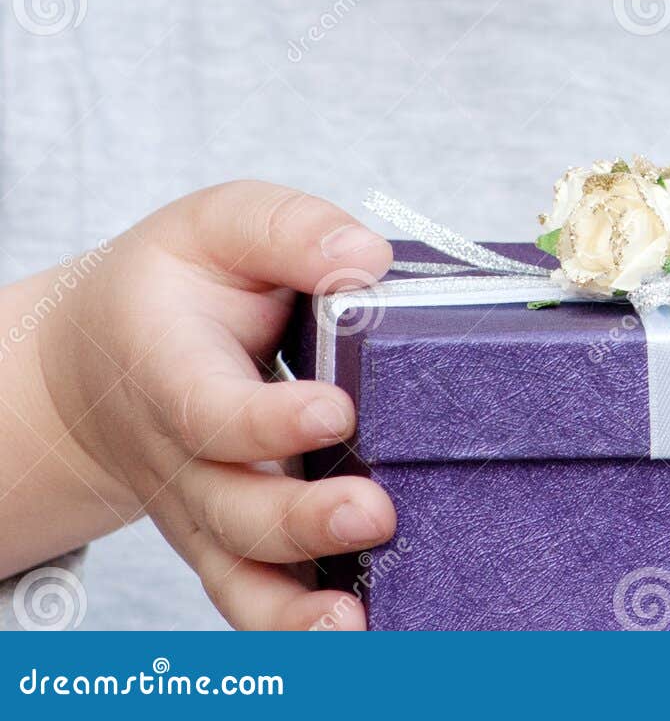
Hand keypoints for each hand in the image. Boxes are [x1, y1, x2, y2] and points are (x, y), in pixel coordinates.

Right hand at [36, 181, 396, 628]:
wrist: (103, 356)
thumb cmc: (180, 281)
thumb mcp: (223, 223)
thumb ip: (292, 231)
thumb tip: (366, 259)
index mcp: (172, 369)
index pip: (212, 410)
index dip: (268, 420)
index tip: (334, 409)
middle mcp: (183, 457)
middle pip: (234, 509)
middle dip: (302, 520)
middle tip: (373, 511)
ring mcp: (204, 509)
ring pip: (240, 575)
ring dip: (297, 606)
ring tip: (358, 621)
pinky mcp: (232, 540)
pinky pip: (254, 600)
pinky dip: (294, 631)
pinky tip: (354, 640)